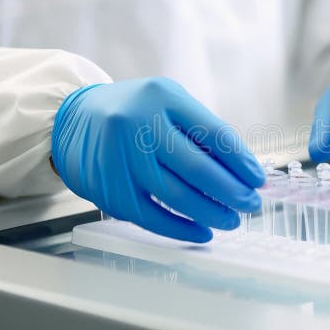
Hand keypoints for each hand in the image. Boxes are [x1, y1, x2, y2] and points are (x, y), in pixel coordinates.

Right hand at [52, 78, 264, 242]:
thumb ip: (200, 130)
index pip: (214, 134)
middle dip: (232, 192)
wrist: (71, 120)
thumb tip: (243, 170)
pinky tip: (201, 231)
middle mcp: (139, 125)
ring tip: (231, 220)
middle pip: (198, 168)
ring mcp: (121, 158)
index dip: (241, 162)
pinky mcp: (110, 188)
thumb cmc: (132, 111)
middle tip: (251, 205)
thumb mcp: (167, 102)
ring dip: (211, 213)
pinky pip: (151, 216)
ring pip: (176, 195)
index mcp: (163, 97)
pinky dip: (180, 228)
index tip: (258, 180)